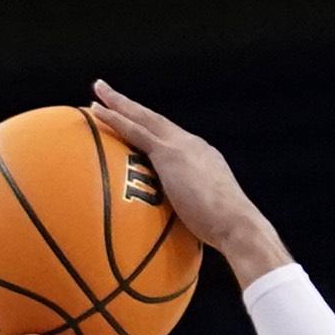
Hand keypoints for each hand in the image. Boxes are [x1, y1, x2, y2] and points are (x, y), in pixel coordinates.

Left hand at [85, 85, 285, 279]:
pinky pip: (136, 131)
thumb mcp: (202, 222)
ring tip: (97, 92)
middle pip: (155, 121)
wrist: (236, 224)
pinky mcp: (170, 154)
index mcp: (200, 159)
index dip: (152, 131)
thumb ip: (186, 221)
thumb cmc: (223, 234)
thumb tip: (173, 243)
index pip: (170, 141)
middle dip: (131, 106)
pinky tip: (98, 112)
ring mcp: (181, 146)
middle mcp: (191, 145)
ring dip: (119, 103)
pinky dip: (116, 119)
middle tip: (108, 91)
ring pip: (143, 118)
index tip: (136, 124)